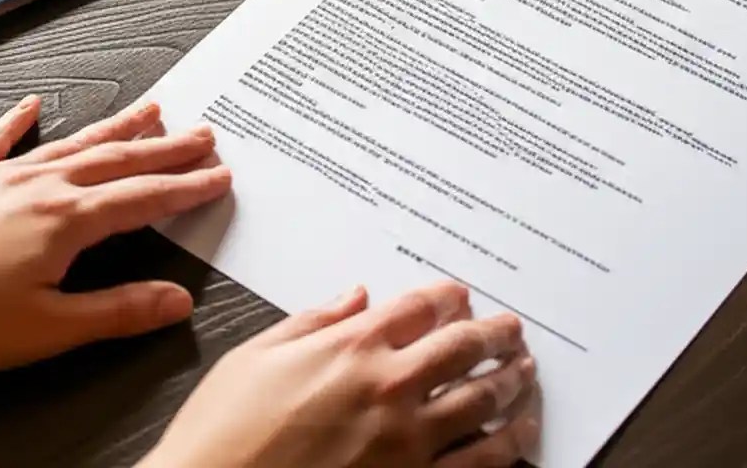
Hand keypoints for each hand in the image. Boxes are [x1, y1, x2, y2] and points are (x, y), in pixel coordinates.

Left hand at [0, 96, 231, 372]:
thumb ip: (118, 311)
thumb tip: (176, 301)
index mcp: (66, 222)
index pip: (144, 199)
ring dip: (115, 127)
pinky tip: (32, 104)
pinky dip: (17, 121)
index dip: (187, 187)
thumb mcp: (48, 328)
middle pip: (117, 160)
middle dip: (166, 147)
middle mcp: (38, 187)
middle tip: (203, 133)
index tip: (219, 176)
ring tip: (150, 107)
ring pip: (71, 142)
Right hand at [141, 282, 539, 467]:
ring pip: (482, 402)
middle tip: (510, 328)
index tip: (461, 297)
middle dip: (493, 334)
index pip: (419, 308)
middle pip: (462, 348)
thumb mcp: (255, 357)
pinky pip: (479, 462)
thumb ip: (313, 322)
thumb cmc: (222, 433)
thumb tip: (354, 295)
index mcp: (351, 347)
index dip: (447, 298)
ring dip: (510, 382)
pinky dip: (508, 445)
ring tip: (524, 371)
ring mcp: (407, 441)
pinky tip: (521, 434)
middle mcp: (388, 387)